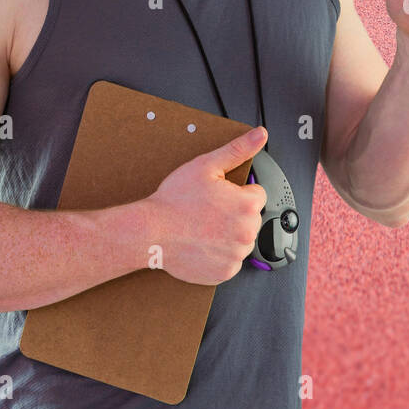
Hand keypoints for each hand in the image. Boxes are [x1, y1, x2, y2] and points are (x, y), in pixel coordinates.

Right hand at [140, 127, 268, 284]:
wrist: (150, 232)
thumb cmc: (174, 202)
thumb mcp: (206, 166)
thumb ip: (238, 149)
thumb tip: (259, 135)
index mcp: (247, 205)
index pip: (257, 195)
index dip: (237, 193)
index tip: (219, 197)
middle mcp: (247, 232)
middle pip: (251, 219)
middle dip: (234, 214)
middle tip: (208, 212)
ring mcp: (236, 255)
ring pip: (241, 240)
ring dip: (228, 235)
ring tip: (202, 228)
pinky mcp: (225, 272)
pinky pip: (230, 261)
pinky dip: (219, 255)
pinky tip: (202, 244)